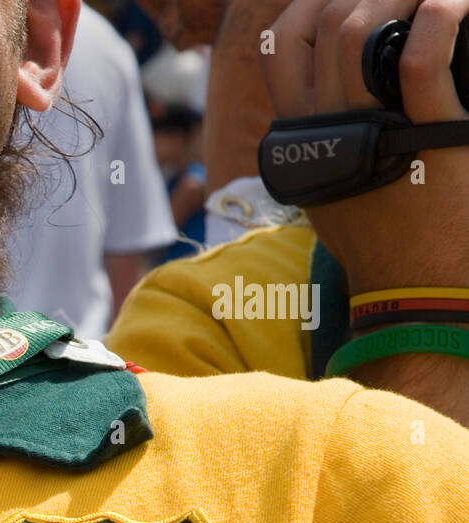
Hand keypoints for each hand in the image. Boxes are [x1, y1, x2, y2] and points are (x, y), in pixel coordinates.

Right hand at [263, 0, 468, 290]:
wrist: (414, 290)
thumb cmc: (380, 240)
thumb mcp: (328, 189)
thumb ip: (319, 142)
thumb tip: (327, 96)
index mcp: (296, 136)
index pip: (276, 46)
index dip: (305, 5)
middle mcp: (322, 128)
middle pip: (321, 24)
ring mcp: (369, 129)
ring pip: (357, 28)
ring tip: (435, 1)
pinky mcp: (426, 133)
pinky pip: (420, 57)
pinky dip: (439, 16)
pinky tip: (453, 7)